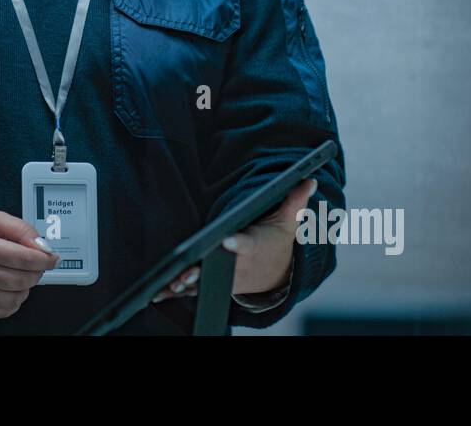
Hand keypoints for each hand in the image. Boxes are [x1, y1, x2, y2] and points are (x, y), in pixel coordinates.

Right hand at [0, 208, 59, 318]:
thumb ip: (19, 228)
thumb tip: (42, 245)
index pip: (25, 259)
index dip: (45, 259)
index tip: (53, 258)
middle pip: (23, 280)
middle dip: (37, 271)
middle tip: (37, 262)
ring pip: (16, 298)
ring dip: (27, 287)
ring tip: (21, 273)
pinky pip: (2, 311)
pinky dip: (14, 301)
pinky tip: (11, 287)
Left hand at [153, 178, 316, 302]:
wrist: (276, 273)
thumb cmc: (277, 240)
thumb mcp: (288, 221)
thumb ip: (295, 200)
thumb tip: (309, 179)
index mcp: (254, 246)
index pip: (247, 245)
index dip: (238, 244)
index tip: (228, 242)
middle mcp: (239, 265)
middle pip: (220, 267)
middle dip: (205, 268)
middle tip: (189, 268)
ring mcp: (226, 277)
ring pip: (205, 282)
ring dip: (189, 283)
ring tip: (173, 281)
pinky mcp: (215, 284)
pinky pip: (194, 289)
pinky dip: (178, 292)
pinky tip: (160, 291)